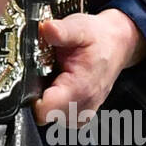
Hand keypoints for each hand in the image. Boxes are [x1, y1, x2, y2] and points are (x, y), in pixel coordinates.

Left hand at [32, 9, 145, 125]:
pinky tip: (57, 86)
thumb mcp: (79, 27)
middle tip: (42, 73)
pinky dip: (55, 103)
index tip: (29, 80)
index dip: (30, 98)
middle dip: (36, 96)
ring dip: (46, 100)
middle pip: (45, 116)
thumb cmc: (98, 38)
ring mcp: (83, 112)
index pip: (46, 111)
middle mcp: (83, 106)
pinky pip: (60, 117)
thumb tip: (46, 28)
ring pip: (51, 118)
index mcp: (80, 88)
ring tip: (52, 78)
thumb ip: (62, 31)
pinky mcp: (81, 114)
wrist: (116, 44)